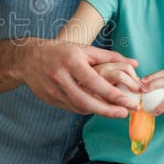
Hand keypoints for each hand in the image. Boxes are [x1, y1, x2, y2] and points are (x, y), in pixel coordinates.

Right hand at [21, 42, 140, 116]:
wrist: (28, 58)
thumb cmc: (60, 51)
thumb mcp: (84, 49)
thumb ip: (109, 57)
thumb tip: (134, 63)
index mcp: (72, 62)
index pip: (95, 82)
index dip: (113, 95)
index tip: (129, 102)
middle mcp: (61, 77)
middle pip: (86, 101)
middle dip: (107, 111)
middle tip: (124, 114)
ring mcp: (54, 90)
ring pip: (79, 107)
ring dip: (98, 112)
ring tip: (114, 112)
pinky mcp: (50, 99)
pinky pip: (71, 108)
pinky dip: (85, 109)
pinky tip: (96, 108)